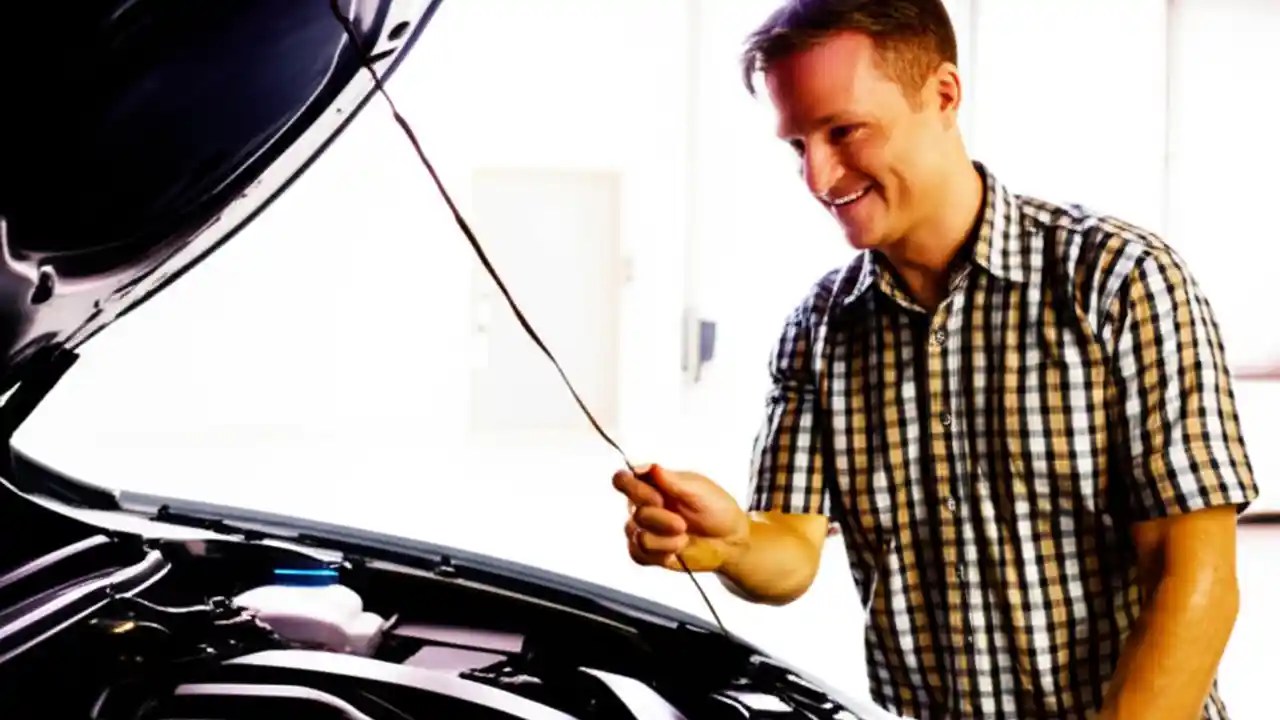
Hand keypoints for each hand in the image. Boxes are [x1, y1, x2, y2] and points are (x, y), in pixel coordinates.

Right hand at [612, 463, 749, 571]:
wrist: (730, 541)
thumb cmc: (717, 509)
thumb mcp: (700, 490)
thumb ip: (674, 481)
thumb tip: (651, 467)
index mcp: (653, 484)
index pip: (623, 480)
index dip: (633, 488)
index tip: (658, 496)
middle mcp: (644, 506)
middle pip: (632, 510)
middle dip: (660, 518)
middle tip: (682, 522)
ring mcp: (645, 530)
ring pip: (636, 534)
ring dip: (665, 538)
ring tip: (684, 536)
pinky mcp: (648, 553)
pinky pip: (638, 554)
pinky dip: (660, 552)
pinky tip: (676, 549)